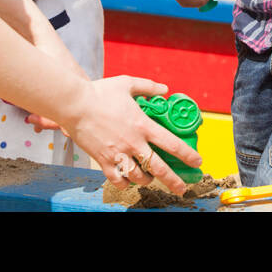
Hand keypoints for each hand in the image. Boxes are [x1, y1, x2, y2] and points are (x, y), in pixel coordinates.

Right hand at [54, 76, 203, 194]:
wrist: (74, 105)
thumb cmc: (100, 92)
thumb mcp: (128, 83)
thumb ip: (148, 87)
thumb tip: (165, 89)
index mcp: (143, 125)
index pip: (172, 144)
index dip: (187, 155)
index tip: (196, 162)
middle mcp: (134, 143)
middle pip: (159, 168)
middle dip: (173, 181)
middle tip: (182, 188)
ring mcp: (118, 154)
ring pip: (139, 177)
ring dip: (148, 180)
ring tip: (151, 179)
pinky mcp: (103, 161)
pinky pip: (118, 179)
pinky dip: (126, 182)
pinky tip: (129, 180)